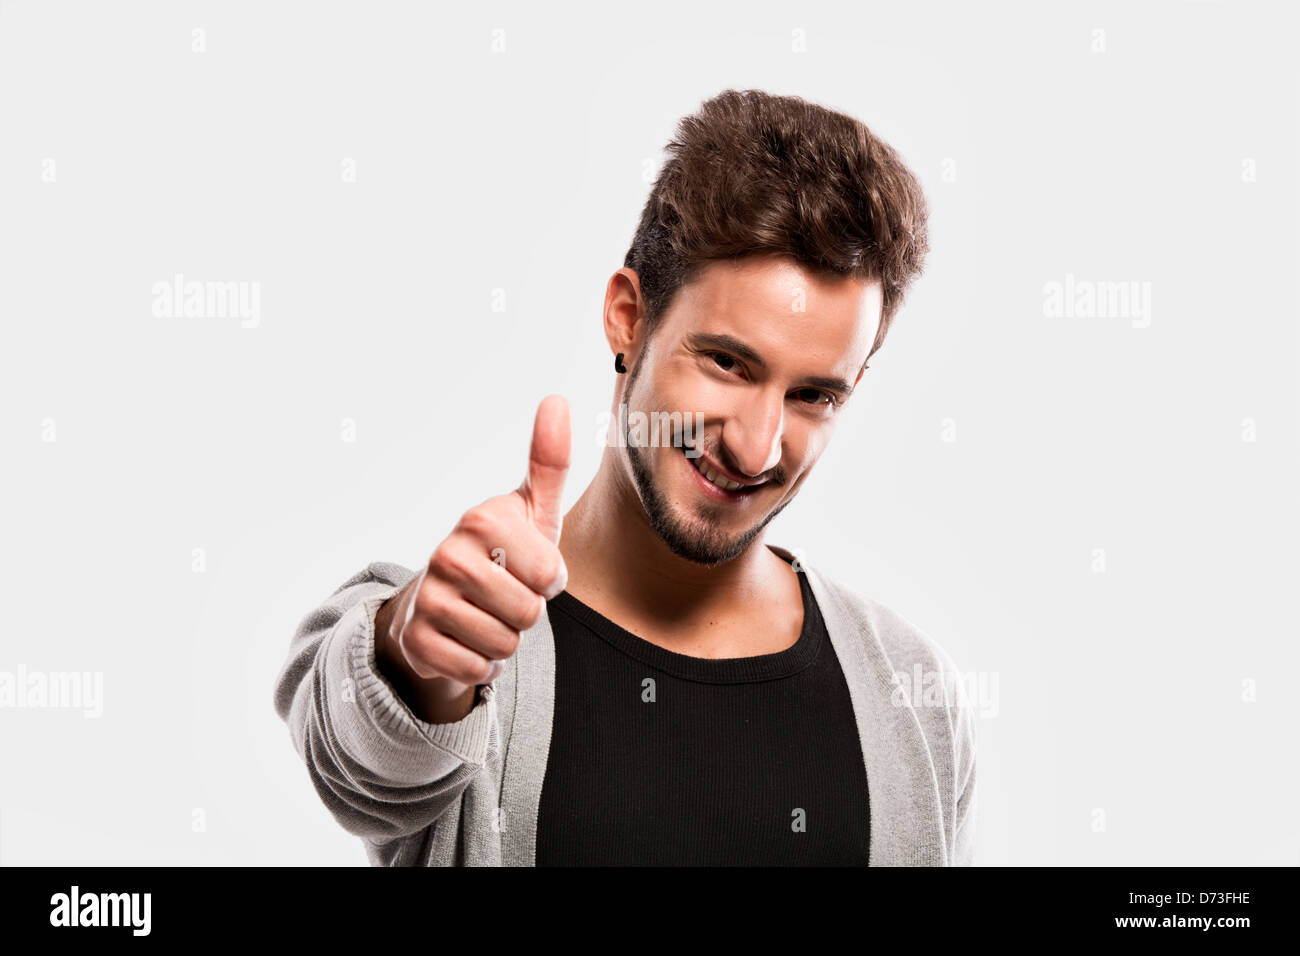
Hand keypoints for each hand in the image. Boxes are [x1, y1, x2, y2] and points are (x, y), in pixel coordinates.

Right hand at [375, 395, 570, 722]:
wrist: (438, 605)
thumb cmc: (500, 553)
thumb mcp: (531, 510)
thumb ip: (549, 460)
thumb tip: (556, 399)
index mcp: (481, 520)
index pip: (550, 576)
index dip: (549, 581)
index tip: (527, 568)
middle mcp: (448, 554)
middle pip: (529, 613)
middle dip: (526, 614)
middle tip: (504, 597)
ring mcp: (429, 597)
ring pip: (505, 644)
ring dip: (505, 640)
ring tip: (486, 617)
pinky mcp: (417, 640)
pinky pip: (477, 669)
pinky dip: (481, 664)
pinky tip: (467, 642)